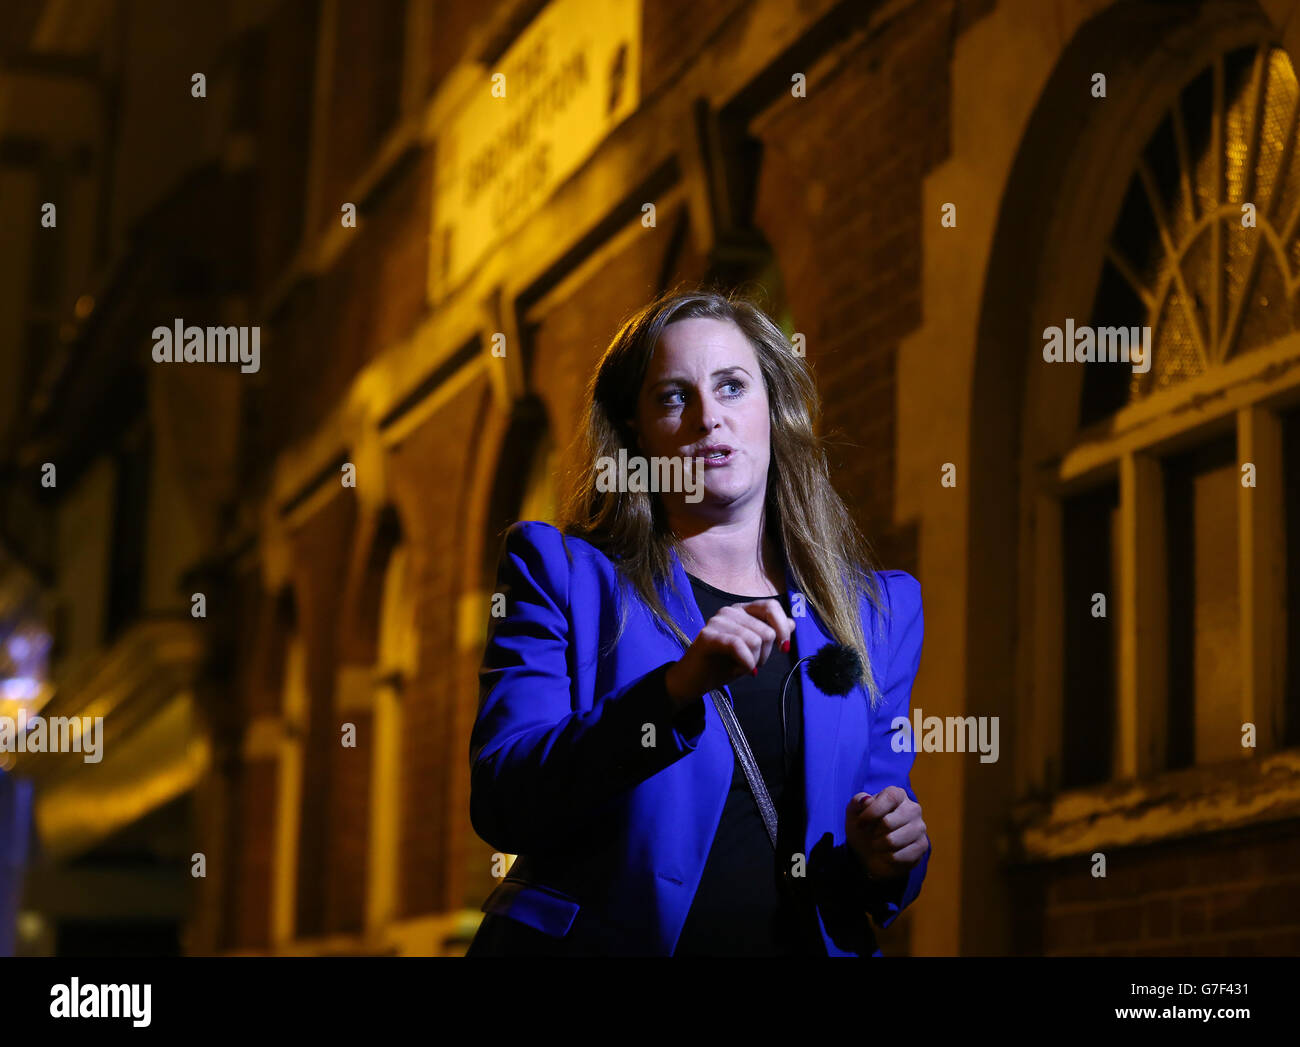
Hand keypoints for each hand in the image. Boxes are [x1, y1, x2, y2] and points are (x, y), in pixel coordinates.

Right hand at [664, 598, 795, 707]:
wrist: (694, 681)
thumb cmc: (723, 664)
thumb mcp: (753, 650)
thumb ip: (770, 634)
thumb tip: (792, 623)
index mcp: (742, 611)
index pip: (771, 607)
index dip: (782, 627)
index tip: (783, 649)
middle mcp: (729, 611)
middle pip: (767, 631)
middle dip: (764, 655)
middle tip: (750, 664)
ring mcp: (717, 621)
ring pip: (755, 640)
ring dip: (753, 661)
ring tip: (740, 666)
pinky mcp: (708, 636)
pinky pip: (739, 646)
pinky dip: (745, 663)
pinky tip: (739, 670)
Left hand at [845, 786, 928, 881]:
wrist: (870, 851)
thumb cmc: (864, 827)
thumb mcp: (854, 812)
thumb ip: (857, 802)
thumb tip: (866, 800)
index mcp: (897, 794)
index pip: (890, 797)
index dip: (872, 812)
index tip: (860, 824)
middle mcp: (913, 808)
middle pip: (888, 822)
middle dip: (874, 832)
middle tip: (872, 835)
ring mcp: (920, 827)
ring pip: (892, 841)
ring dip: (879, 846)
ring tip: (878, 844)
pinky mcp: (922, 846)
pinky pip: (900, 856)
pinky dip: (888, 857)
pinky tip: (888, 854)